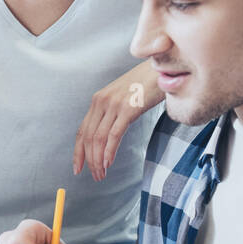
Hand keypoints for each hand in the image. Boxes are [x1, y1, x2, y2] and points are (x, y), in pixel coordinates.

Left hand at [73, 60, 164, 180]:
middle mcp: (102, 102)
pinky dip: (109, 151)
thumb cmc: (147, 84)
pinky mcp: (128, 108)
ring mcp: (114, 104)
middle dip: (88, 160)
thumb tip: (110, 136)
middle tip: (95, 176)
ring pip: (99, 138)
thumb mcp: (124, 97)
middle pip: (88, 138)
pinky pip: (114, 134)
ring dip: (98, 160)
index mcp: (98, 100)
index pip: (82, 131)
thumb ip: (114, 113)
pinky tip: (108, 163)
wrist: (164, 67)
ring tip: (101, 174)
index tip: (78, 167)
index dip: (78, 151)